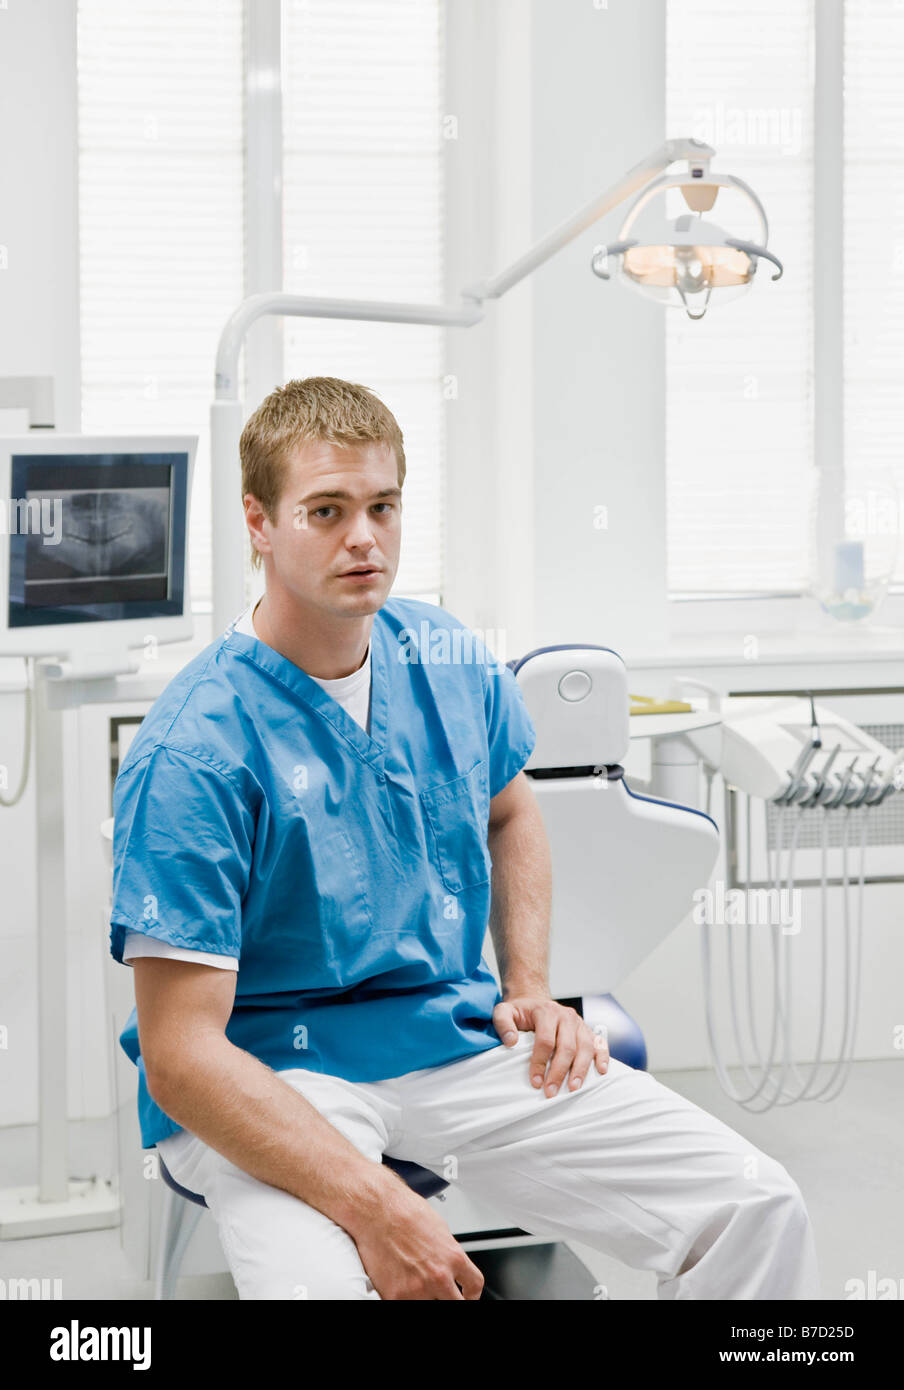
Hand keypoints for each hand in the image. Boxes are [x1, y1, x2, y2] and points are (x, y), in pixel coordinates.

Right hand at [351, 1172, 484, 1300]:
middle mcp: (438, 1276)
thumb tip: (449, 1266)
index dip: (472, 1295)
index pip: (474, 1285)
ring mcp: (417, 1290)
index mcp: (452, 1256)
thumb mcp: (437, 1229)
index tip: (468, 1297)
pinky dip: (404, 1298)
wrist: (377, 1210)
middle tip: (444, 1295)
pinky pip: (405, 1305)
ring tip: (416, 1283)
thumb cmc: (403, 1211)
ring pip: (430, 1306)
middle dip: (452, 1300)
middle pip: (456, 1304)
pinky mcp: (395, 1296)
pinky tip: (400, 1286)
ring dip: (427, 1298)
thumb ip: (446, 1253)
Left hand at [492, 994, 609, 1097]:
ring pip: (585, 1047)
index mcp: (546, 1011)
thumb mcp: (504, 1011)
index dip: (540, 1063)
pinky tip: (601, 1071)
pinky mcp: (588, 1030)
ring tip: (573, 1088)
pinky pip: (600, 1043)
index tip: (535, 1082)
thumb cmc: (520, 1012)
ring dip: (581, 1069)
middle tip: (551, 1092)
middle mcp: (566, 1016)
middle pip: (567, 1047)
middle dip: (560, 1072)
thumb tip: (511, 1042)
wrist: (534, 1002)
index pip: (545, 1040)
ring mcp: (579, 1023)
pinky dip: (603, 1056)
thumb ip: (502, 1023)